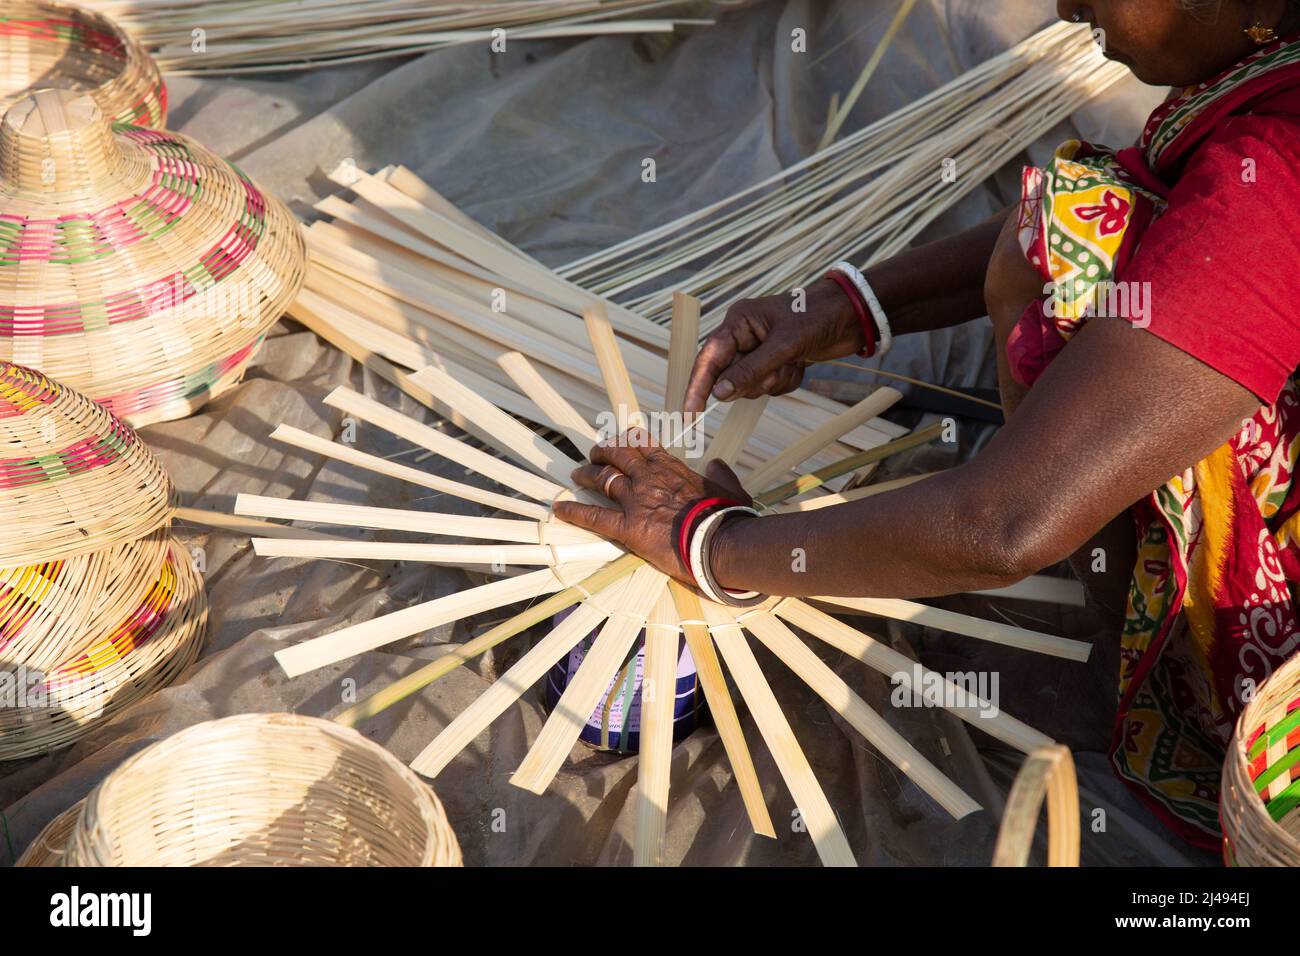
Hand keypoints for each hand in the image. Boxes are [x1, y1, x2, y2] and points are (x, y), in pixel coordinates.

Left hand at [553, 429, 750, 583]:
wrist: (720, 541)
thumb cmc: (727, 517)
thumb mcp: (729, 487)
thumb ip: (720, 473)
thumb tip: (716, 464)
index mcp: (671, 467)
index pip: (643, 444)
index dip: (628, 440)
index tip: (622, 439)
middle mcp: (648, 478)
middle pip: (617, 455)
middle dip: (602, 451)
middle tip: (594, 453)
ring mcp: (635, 501)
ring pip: (602, 479)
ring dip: (587, 474)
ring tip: (577, 474)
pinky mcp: (627, 527)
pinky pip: (593, 516)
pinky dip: (574, 512)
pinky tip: (560, 509)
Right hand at [682, 278, 864, 412]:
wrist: (851, 315)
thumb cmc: (816, 317)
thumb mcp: (783, 345)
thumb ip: (750, 370)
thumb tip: (720, 393)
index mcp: (738, 322)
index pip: (709, 358)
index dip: (698, 386)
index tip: (691, 412)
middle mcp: (744, 337)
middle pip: (729, 376)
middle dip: (754, 380)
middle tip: (778, 369)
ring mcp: (759, 351)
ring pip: (750, 385)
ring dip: (774, 381)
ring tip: (794, 362)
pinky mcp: (774, 362)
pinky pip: (769, 386)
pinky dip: (785, 381)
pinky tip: (800, 365)